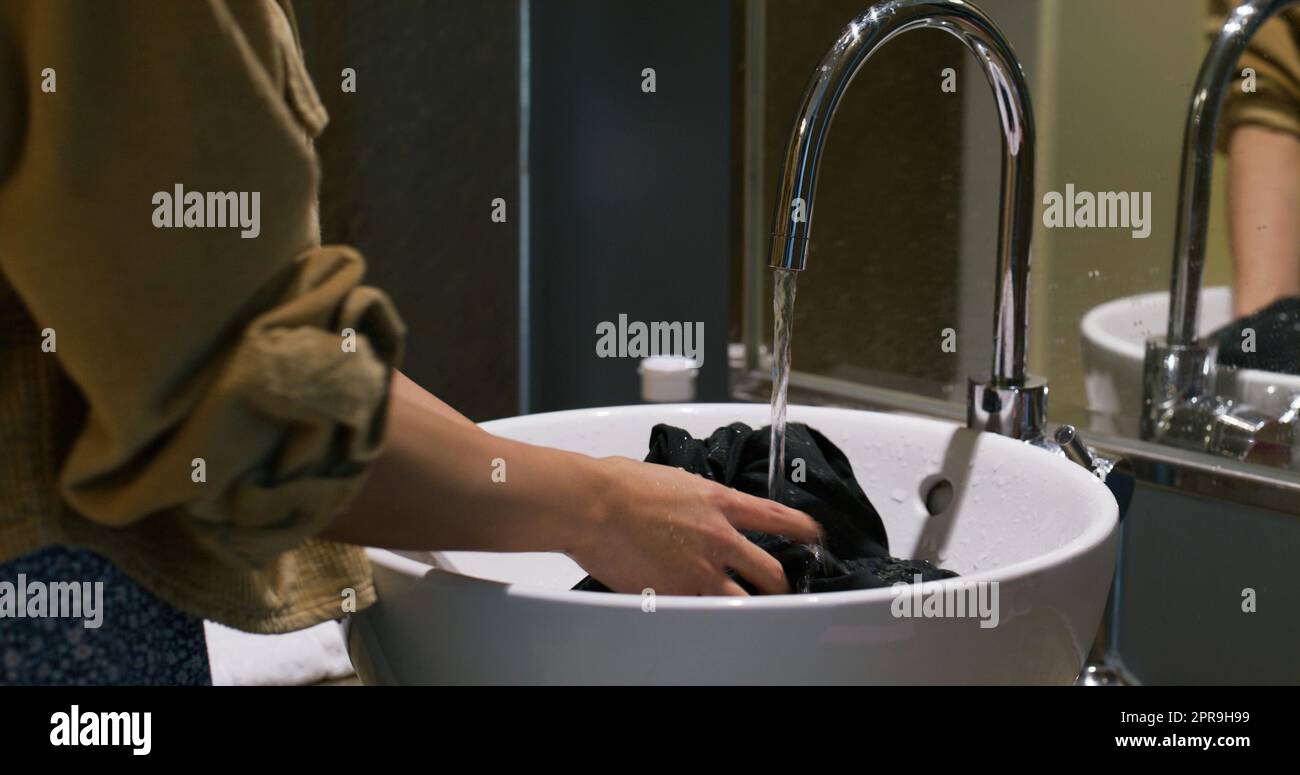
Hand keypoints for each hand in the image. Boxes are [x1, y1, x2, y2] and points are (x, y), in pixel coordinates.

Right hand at [569, 456, 821, 595]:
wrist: (594, 504)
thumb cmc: (622, 484)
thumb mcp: (676, 481)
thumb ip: (698, 499)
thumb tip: (699, 509)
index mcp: (719, 503)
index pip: (776, 518)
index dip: (802, 531)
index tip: (814, 537)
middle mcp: (718, 538)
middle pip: (769, 571)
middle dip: (779, 585)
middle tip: (779, 589)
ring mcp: (698, 571)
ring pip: (741, 600)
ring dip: (745, 606)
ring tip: (744, 611)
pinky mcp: (675, 593)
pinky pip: (698, 610)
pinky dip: (699, 613)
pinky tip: (694, 612)